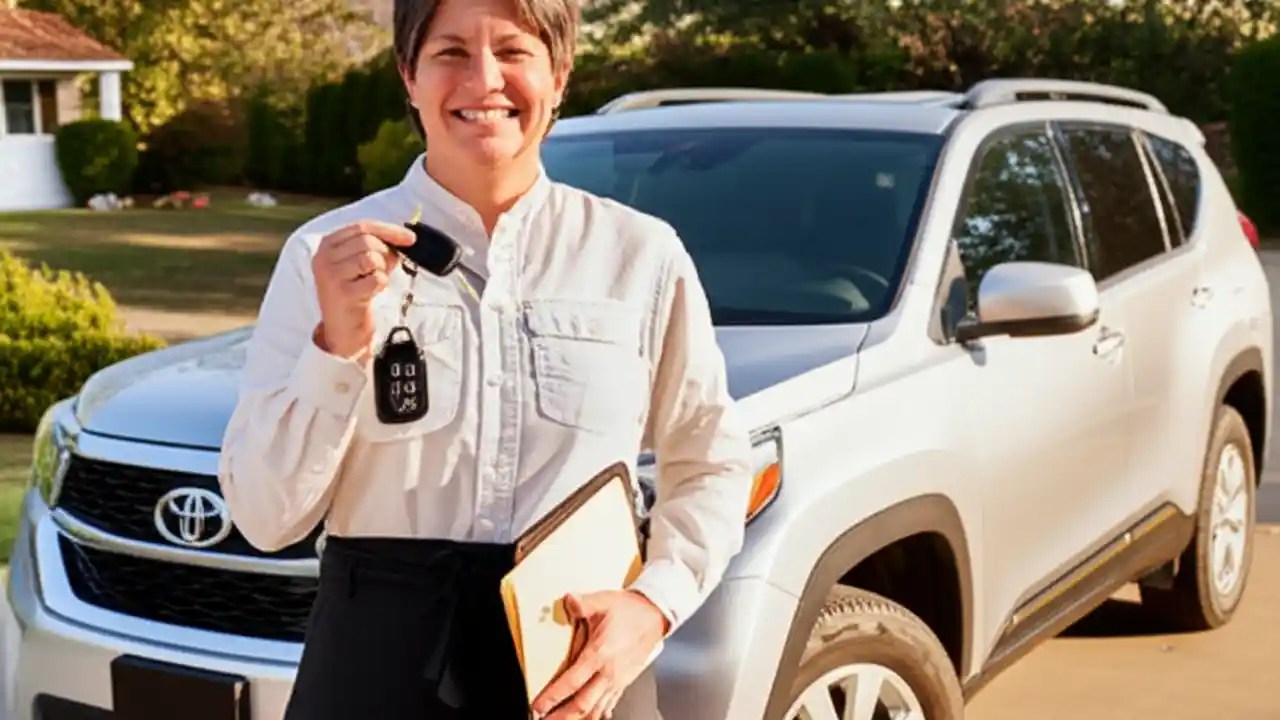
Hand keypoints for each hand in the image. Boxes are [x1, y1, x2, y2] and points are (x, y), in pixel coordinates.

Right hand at [311, 221, 414, 359]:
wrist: (343, 328)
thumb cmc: (355, 292)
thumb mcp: (360, 264)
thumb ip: (376, 247)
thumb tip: (404, 238)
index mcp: (327, 245)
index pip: (361, 226)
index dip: (388, 230)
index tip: (410, 238)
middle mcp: (325, 258)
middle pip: (367, 241)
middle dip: (385, 254)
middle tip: (385, 268)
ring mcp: (331, 275)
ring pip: (371, 258)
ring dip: (381, 271)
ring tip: (372, 282)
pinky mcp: (343, 293)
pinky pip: (376, 279)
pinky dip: (380, 285)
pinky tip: (370, 293)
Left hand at [532, 590, 668, 719]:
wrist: (655, 615)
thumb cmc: (630, 610)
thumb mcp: (603, 601)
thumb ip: (582, 603)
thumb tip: (567, 601)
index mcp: (600, 654)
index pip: (572, 683)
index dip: (552, 697)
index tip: (538, 706)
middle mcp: (609, 672)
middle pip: (582, 705)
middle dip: (561, 717)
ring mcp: (618, 680)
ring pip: (595, 710)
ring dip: (577, 719)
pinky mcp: (624, 682)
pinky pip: (608, 705)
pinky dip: (596, 715)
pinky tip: (589, 718)